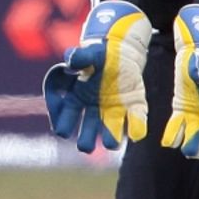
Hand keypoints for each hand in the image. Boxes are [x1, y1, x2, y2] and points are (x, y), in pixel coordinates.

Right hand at [42, 0, 151, 153]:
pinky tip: (136, 134)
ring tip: (111, 144)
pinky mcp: (133, 106)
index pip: (66, 116)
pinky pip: (135, 119)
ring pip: (111, 131)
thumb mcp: (89, 53)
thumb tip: (70, 61)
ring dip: (111, 139)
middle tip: (85, 146)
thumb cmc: (100, 54)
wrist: (122, 52)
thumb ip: (79, 57)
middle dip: (86, 140)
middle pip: (87, 131)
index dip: (63, 124)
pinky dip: (137, 127)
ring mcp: (114, 110)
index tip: (62, 131)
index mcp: (77, 98)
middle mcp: (94, 109)